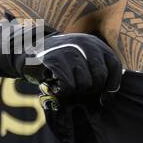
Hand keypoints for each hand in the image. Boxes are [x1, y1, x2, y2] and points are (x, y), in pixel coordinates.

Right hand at [0, 17, 121, 108]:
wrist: (28, 50)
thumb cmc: (61, 62)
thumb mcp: (83, 59)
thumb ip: (98, 71)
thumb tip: (108, 98)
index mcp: (95, 43)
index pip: (114, 66)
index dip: (112, 85)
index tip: (104, 98)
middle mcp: (84, 43)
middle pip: (100, 78)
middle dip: (91, 89)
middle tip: (77, 86)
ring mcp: (69, 51)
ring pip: (85, 84)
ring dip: (75, 89)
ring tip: (65, 81)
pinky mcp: (54, 60)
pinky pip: (69, 86)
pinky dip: (63, 91)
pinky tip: (56, 84)